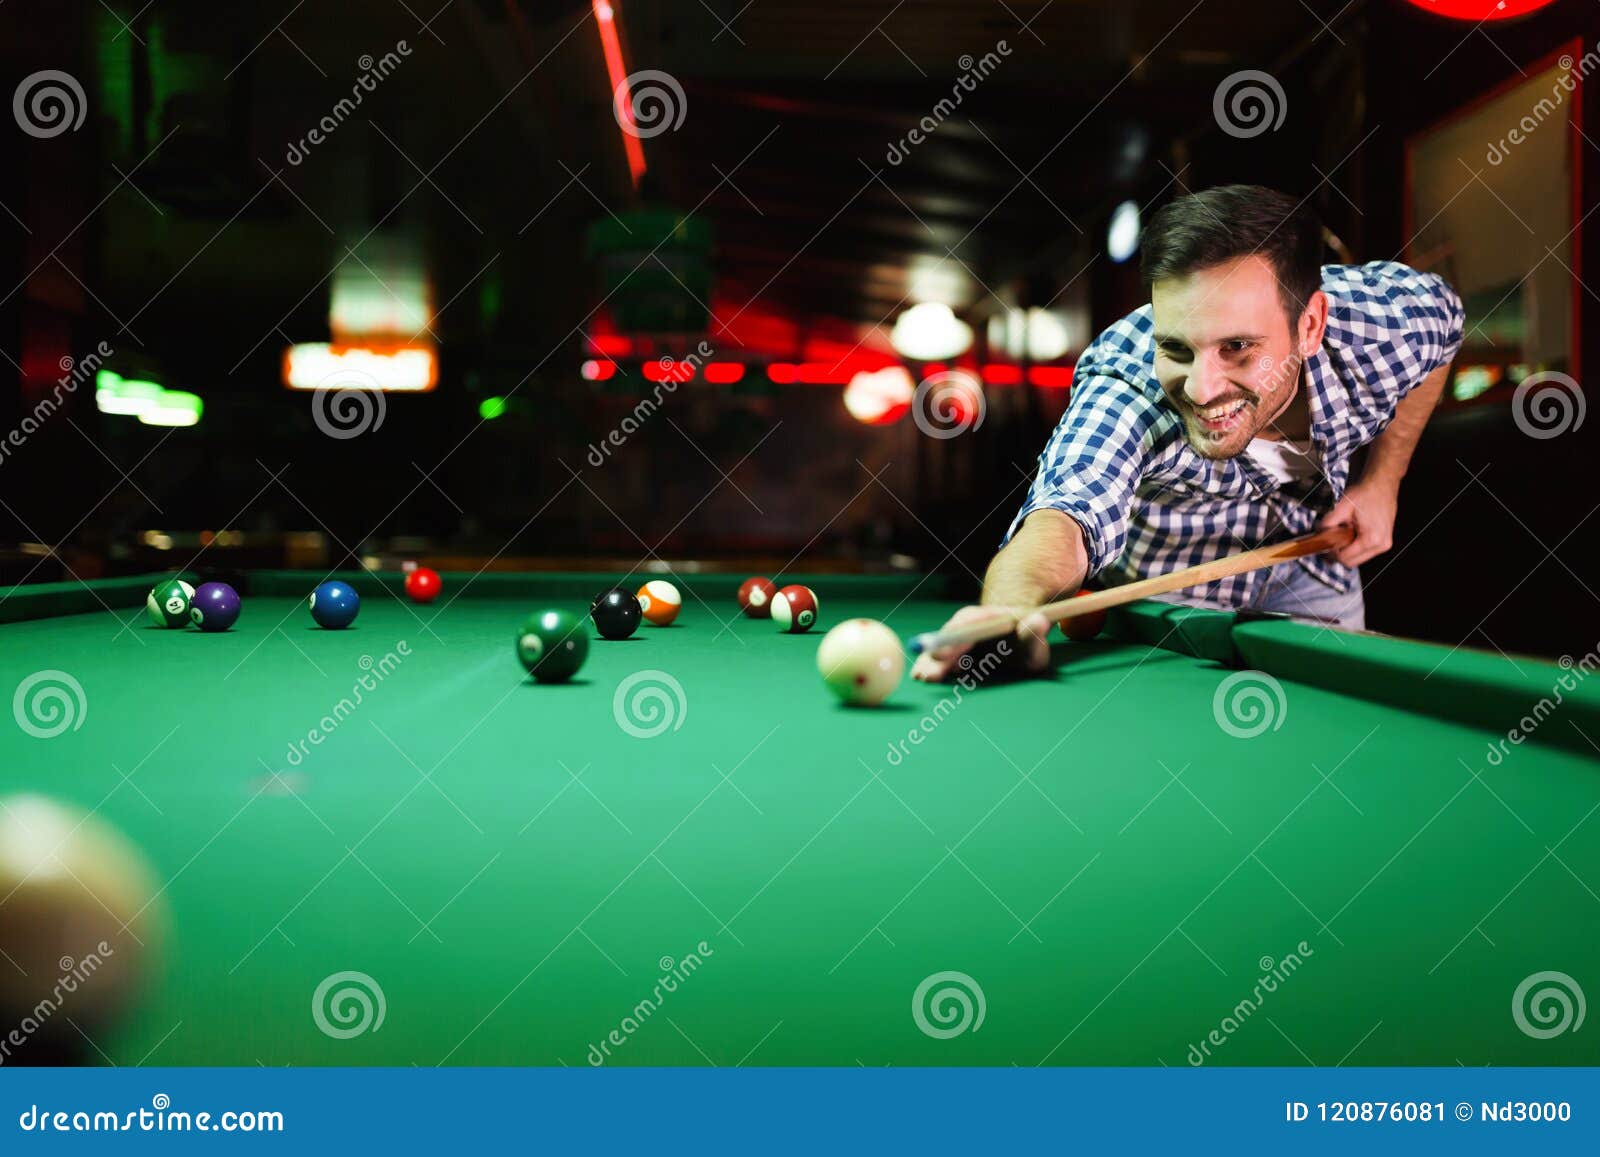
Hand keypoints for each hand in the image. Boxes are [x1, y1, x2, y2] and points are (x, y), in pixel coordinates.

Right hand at [910, 604, 1052, 682]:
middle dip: (936, 659)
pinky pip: (939, 657)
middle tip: (927, 676)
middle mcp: (966, 623)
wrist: (1015, 628)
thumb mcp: (1034, 634)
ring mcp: (957, 635)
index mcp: (984, 617)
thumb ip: (1034, 632)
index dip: (952, 642)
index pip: (965, 626)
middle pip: (948, 640)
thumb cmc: (1027, 633)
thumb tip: (1038, 620)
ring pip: (940, 648)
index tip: (941, 655)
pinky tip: (919, 675)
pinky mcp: (953, 648)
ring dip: (929, 663)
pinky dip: (930, 665)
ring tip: (919, 677)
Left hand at [1321, 478, 1398, 566]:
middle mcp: (1381, 545)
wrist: (1382, 484)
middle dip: (1338, 553)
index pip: (1345, 558)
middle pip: (1352, 562)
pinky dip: (1355, 546)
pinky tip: (1351, 532)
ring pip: (1358, 559)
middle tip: (1329, 539)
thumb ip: (1328, 523)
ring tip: (1343, 532)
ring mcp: (1384, 544)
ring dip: (1347, 550)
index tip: (1323, 544)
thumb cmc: (1365, 493)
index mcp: (1372, 538)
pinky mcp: (1384, 541)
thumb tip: (1318, 535)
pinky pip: (1364, 552)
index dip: (1331, 553)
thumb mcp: (1342, 507)